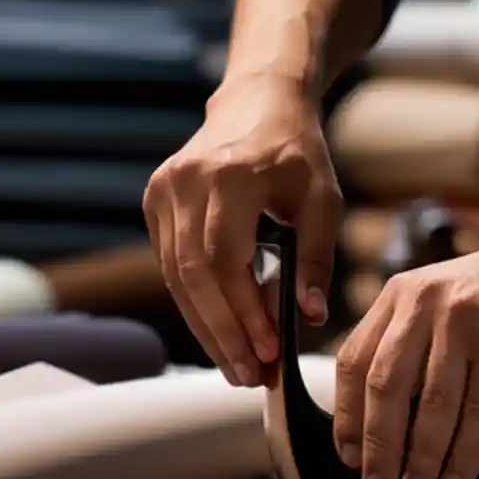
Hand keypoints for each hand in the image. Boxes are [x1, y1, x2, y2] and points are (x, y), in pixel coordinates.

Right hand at [144, 75, 342, 386]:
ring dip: (206, 327)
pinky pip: (171, 265)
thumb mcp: (322, 199)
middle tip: (249, 375)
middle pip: (194, 275)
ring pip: (177, 276)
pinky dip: (196, 303)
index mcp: (230, 175)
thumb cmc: (296, 152)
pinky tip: (220, 334)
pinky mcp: (155, 201)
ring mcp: (164, 191)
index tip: (268, 353)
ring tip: (236, 366)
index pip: (226, 258)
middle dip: (222, 332)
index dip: (243, 312)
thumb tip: (311, 315)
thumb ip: (317, 256)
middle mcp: (187, 181)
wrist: (257, 103)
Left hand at [332, 225, 478, 478]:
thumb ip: (411, 343)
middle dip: (378, 446)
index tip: (347, 455)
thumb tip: (384, 420)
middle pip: (383, 386)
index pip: (353, 361)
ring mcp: (461, 318)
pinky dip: (465, 453)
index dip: (347, 414)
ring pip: (429, 404)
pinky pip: (477, 410)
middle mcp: (421, 302)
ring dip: (420, 456)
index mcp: (399, 295)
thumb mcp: (444, 301)